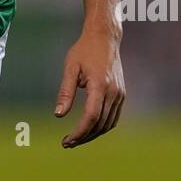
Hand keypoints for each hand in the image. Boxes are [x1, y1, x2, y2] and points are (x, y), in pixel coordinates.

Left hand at [54, 28, 124, 146]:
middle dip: (83, 137)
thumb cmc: (84, 50)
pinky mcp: (122, 94)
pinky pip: (114, 117)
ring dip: (92, 134)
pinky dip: (102, 127)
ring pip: (108, 124)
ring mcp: (120, 94)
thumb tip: (58, 115)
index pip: (91, 117)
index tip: (66, 140)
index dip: (79, 132)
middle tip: (67, 143)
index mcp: (100, 85)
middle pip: (100, 124)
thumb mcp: (70, 68)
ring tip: (76, 139)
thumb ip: (65, 92)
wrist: (105, 37)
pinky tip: (90, 129)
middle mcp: (113, 92)